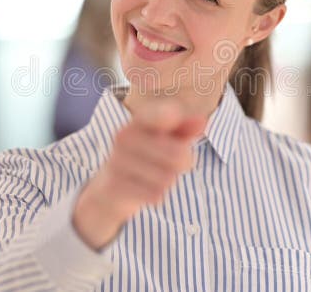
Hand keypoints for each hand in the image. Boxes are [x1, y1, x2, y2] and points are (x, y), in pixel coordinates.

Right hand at [73, 98, 206, 249]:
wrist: (108, 189)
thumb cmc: (144, 158)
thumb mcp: (165, 140)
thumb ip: (184, 130)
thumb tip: (202, 120)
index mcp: (139, 120)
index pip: (166, 115)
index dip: (175, 119)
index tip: (175, 122)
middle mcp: (125, 137)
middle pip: (178, 154)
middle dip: (185, 164)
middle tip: (178, 166)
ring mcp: (117, 161)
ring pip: (168, 177)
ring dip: (169, 181)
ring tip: (158, 178)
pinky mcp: (115, 185)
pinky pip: (155, 194)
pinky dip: (157, 195)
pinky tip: (148, 190)